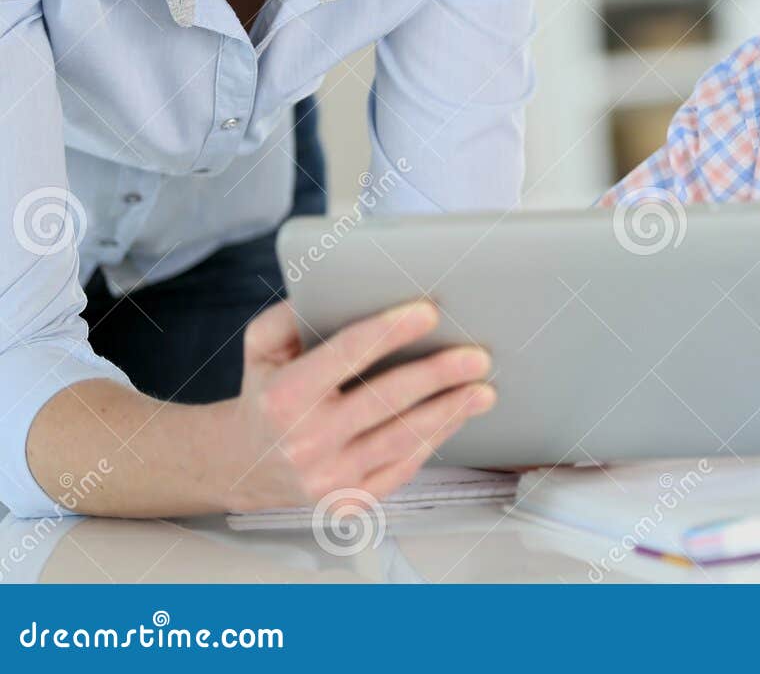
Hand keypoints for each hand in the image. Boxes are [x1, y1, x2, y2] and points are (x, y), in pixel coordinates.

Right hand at [213, 299, 496, 510]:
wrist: (242, 464)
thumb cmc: (265, 394)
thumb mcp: (262, 348)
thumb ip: (291, 315)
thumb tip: (333, 290)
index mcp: (283, 398)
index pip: (346, 356)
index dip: (389, 332)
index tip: (429, 312)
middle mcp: (303, 442)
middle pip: (385, 401)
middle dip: (437, 376)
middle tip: (477, 357)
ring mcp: (327, 478)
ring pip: (401, 440)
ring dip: (449, 413)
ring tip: (483, 391)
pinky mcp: (347, 502)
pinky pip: (401, 469)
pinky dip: (433, 441)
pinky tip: (455, 418)